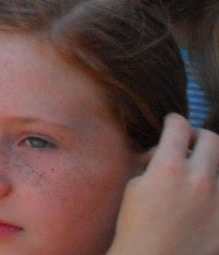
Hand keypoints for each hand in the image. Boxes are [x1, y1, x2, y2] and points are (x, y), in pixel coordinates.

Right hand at [107, 115, 218, 254]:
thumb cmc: (136, 224)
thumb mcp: (135, 185)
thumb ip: (156, 163)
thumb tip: (165, 154)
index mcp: (169, 167)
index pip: (180, 125)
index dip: (174, 121)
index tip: (172, 125)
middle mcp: (198, 179)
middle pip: (212, 140)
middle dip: (199, 137)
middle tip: (190, 145)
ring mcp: (217, 201)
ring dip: (209, 167)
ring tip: (197, 177)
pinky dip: (213, 192)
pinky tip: (201, 201)